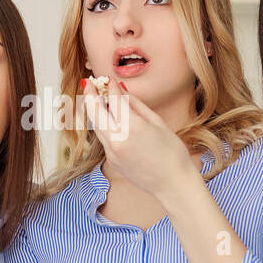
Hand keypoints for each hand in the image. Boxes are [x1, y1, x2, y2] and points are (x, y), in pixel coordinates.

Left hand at [82, 79, 193, 199]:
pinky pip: (103, 139)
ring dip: (94, 111)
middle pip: (95, 112)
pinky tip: (108, 119)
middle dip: (90, 95)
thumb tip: (122, 92)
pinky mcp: (112, 161)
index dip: (110, 87)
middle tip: (89, 83)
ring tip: (96, 98)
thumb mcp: (158, 122)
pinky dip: (103, 126)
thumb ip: (137, 105)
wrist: (172, 184)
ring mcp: (112, 152)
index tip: (108, 79)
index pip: (114, 100)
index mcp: (133, 127)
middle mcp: (118, 140)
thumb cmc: (172, 152)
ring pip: (96, 126)